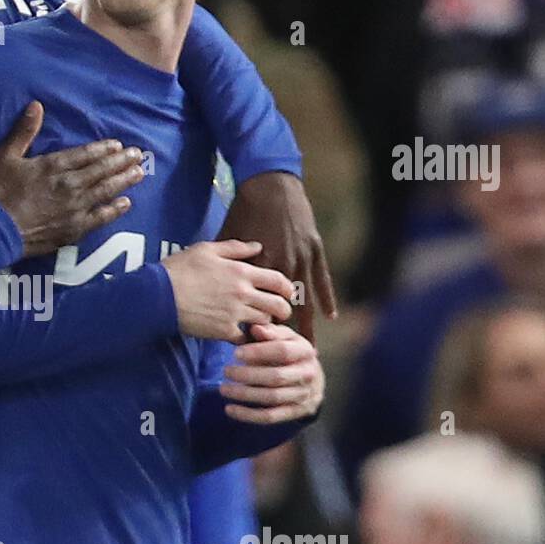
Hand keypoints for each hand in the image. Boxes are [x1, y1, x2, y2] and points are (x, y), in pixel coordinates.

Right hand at [0, 101, 144, 256]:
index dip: (104, 149)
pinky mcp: (74, 229)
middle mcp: (70, 184)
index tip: (118, 145)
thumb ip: (23, 131)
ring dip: (124, 181)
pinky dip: (114, 210)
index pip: (86, 154)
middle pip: (101, 170)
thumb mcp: (4, 156)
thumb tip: (36, 105)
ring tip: (139, 173)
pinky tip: (126, 203)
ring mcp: (75, 208)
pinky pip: (100, 218)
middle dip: (121, 162)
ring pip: (105, 191)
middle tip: (137, 155)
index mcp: (54, 165)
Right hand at [161, 240, 293, 340]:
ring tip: (259, 322)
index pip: (278, 281)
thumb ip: (235, 248)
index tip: (286, 293)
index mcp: (241, 272)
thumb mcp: (206, 250)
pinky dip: (247, 338)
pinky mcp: (223, 331)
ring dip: (265, 323)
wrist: (159, 295)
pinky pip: (245, 338)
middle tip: (278, 312)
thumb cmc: (179, 269)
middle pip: (278, 306)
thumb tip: (257, 247)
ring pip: (265, 322)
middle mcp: (243, 293)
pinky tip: (243, 334)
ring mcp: (234, 314)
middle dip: (283, 310)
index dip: (287, 288)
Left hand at [218, 172, 336, 341]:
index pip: (254, 303)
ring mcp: (300, 257)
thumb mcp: (227, 237)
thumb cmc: (244, 209)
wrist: (270, 183)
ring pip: (303, 298)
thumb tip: (213, 285)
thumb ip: (226, 264)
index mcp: (256, 265)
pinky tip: (331, 317)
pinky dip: (326, 297)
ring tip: (308, 349)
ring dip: (306, 324)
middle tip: (282, 360)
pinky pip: (322, 278)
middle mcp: (281, 264)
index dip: (253, 326)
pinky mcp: (314, 249)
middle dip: (281, 333)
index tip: (252, 350)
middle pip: (280, 307)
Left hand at [219, 321, 324, 423]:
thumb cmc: (291, 352)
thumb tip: (256, 328)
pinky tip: (229, 409)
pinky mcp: (295, 412)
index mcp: (305, 351)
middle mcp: (307, 374)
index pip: (282, 351)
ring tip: (224, 389)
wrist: (313, 378)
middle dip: (248, 375)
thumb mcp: (285, 337)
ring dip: (245, 395)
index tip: (236, 353)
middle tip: (226, 371)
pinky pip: (270, 417)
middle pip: (276, 377)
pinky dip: (248, 415)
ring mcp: (302, 395)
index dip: (258, 352)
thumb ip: (271, 332)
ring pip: (272, 398)